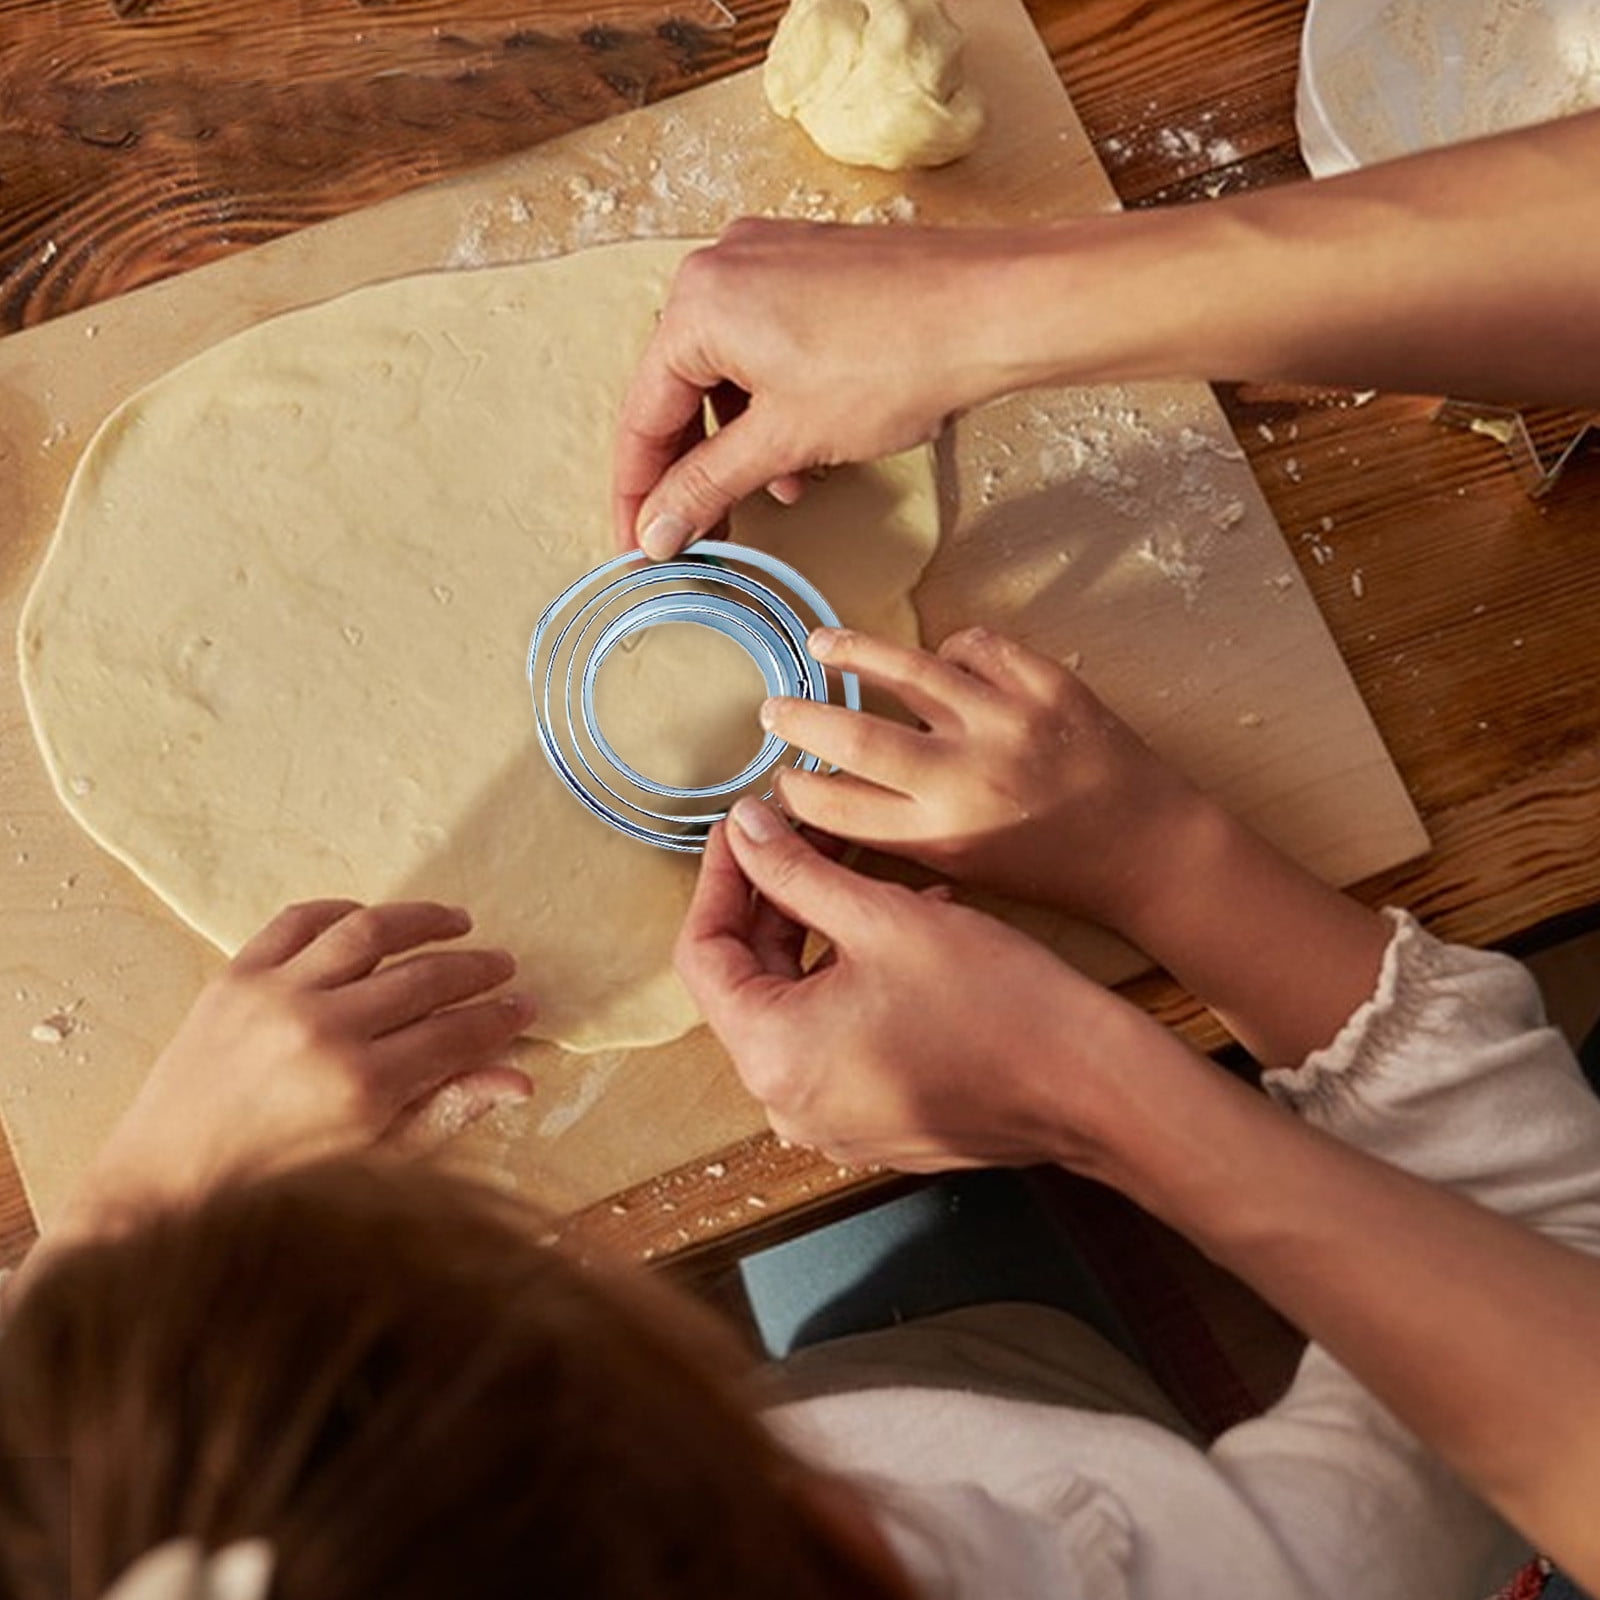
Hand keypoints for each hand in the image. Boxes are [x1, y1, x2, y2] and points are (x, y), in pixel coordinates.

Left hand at [59, 900, 535, 1232]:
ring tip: (458, 921)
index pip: (455, 1033)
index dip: (500, 1018)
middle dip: (475, 969)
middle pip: (423, 977)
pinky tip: (372, 920)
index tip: (527, 1006)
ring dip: (422, 919)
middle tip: (504, 965)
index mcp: (361, 1088)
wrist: (161, 1185)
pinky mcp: (233, 977)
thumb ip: (446, 1111)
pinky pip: (298, 921)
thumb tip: (520, 1080)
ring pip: (368, 931)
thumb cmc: (275, 1188)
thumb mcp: (372, 1162)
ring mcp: (274, 996)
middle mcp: (322, 1030)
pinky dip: (342, 911)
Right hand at [614, 218, 1049, 557]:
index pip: (643, 416)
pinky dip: (775, 404)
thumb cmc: (896, 361)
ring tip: (776, 492)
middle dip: (694, 471)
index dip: (638, 494)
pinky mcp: (813, 270)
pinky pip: (767, 346)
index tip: (638, 547)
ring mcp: (770, 261)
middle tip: (700, 536)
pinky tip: (806, 448)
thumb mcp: (785, 441)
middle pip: (681, 392)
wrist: (996, 309)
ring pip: (729, 373)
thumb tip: (656, 530)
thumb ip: (708, 486)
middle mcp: (722, 269)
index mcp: (698, 304)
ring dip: (741, 443)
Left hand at [675, 798, 1188, 1171]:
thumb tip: (745, 829)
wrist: (1092, 1087)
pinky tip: (904, 924)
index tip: (741, 827)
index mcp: (773, 1056)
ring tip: (865, 870)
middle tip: (803, 832)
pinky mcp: (876, 1120)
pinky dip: (855, 978)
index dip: (720, 879)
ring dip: (824, 932)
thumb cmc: (997, 1004)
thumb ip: (796, 870)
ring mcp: (833, 1118)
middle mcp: (789, 1102)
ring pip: (800, 1004)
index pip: (703, 954)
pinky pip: (840, 1037)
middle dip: (777, 899)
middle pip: (751, 980)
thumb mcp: (882, 916)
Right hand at [767, 625, 1210, 934]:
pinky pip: (974, 645)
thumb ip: (900, 828)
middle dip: (798, 718)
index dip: (795, 789)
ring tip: (820, 644)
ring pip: (905, 668)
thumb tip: (831, 786)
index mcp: (941, 836)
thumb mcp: (963, 868)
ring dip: (851, 652)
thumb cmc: (1050, 868)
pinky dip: (950, 650)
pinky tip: (942, 662)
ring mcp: (1007, 722)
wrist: (1147, 847)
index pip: (836, 805)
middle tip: (773, 708)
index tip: (780, 776)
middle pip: (851, 735)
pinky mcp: (1046, 684)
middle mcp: (967, 778)